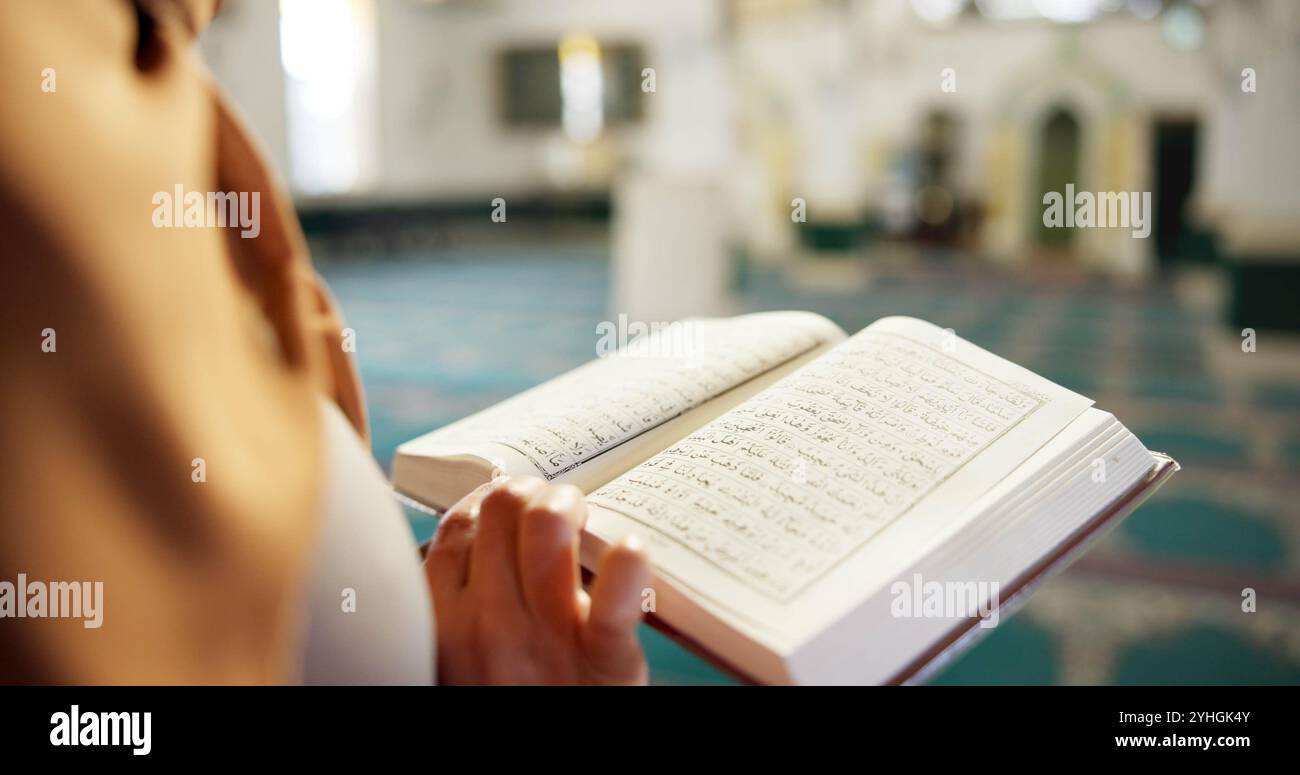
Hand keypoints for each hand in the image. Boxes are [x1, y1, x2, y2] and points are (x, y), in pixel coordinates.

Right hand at [425, 476, 651, 684]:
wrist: (541, 770)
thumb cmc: (514, 695)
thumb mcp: (468, 651)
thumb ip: (472, 593)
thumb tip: (509, 513)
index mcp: (444, 619)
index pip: (462, 523)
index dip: (494, 501)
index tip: (519, 506)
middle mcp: (484, 622)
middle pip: (502, 506)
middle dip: (535, 490)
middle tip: (561, 507)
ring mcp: (542, 640)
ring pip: (545, 522)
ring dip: (569, 503)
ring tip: (587, 516)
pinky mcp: (602, 661)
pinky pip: (613, 602)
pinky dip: (626, 569)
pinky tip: (632, 549)